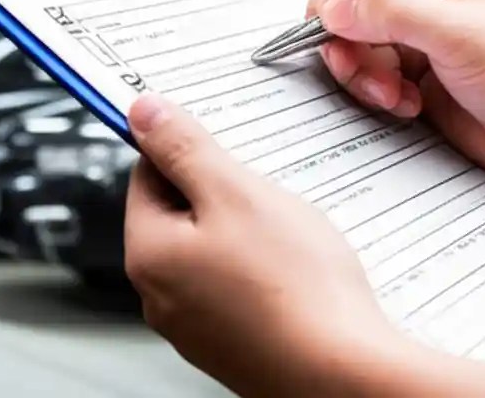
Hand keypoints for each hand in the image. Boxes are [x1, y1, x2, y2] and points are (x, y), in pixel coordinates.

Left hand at [124, 93, 408, 396]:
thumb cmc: (294, 287)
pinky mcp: (232, 344)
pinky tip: (296, 272)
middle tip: (266, 190)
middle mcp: (161, 296)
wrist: (342, 371)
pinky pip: (237, 288)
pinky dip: (261, 271)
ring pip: (213, 251)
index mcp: (149, 254)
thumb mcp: (236, 193)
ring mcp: (197, 326)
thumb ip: (184, 149)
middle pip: (180, 215)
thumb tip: (142, 113)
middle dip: (223, 193)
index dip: (187, 149)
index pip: (146, 175)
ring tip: (289, 236)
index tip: (222, 140)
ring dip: (246, 232)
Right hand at [309, 0, 484, 184]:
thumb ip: (393, 13)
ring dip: (359, 65)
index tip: (332, 9)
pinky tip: (406, 101)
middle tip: (351, 56)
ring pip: (347, 27)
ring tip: (390, 90)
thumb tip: (334, 8)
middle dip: (347, 27)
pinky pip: (360, 63)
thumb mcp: (460, 35)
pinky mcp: (406, 61)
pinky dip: (372, 86)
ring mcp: (413, 21)